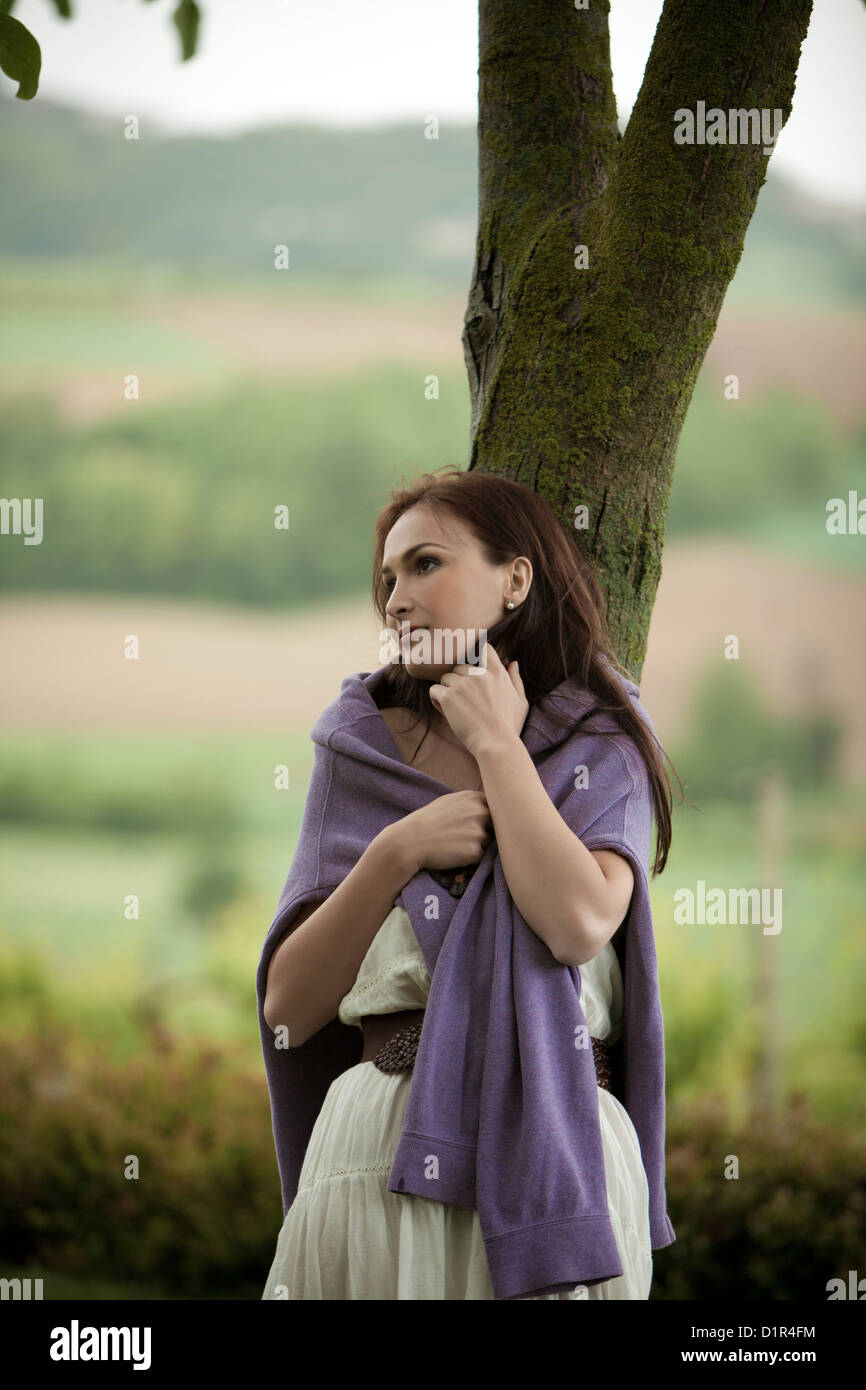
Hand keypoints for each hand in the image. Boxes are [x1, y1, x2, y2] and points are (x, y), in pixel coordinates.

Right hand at [386, 791, 493, 875]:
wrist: (410, 841)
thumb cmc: (426, 820)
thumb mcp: (448, 801)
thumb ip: (469, 802)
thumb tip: (486, 807)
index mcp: (474, 798)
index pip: (496, 807)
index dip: (489, 816)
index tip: (478, 822)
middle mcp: (480, 813)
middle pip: (495, 825)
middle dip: (487, 831)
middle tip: (464, 836)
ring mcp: (479, 832)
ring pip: (488, 842)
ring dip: (477, 845)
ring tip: (455, 844)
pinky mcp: (475, 851)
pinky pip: (480, 856)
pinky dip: (470, 858)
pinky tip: (454, 853)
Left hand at [428, 643, 528, 758]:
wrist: (496, 744)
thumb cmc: (510, 726)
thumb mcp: (521, 701)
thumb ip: (516, 679)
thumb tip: (513, 662)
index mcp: (497, 672)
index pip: (483, 649)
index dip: (475, 656)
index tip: (472, 670)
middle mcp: (479, 674)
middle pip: (459, 666)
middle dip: (459, 681)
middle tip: (464, 701)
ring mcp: (462, 684)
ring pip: (445, 678)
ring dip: (447, 691)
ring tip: (456, 709)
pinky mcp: (449, 696)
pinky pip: (434, 690)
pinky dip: (437, 700)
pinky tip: (447, 712)